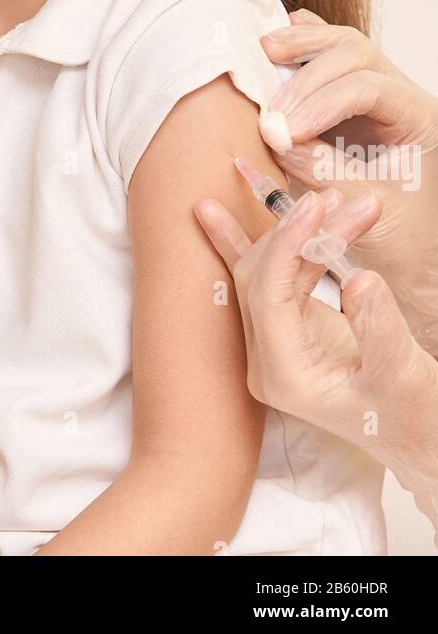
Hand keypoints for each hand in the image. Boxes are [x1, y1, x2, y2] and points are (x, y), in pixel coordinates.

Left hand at [193, 187, 437, 530]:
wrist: (417, 435)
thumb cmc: (411, 415)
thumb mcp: (402, 374)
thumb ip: (379, 329)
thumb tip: (360, 280)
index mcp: (284, 377)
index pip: (268, 297)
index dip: (287, 246)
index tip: (316, 206)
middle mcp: (266, 360)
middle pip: (260, 277)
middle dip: (296, 231)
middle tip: (336, 198)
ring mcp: (273, 343)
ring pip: (270, 270)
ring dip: (302, 232)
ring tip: (341, 199)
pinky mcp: (288, 328)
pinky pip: (270, 277)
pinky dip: (271, 243)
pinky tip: (215, 212)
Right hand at [260, 8, 437, 351]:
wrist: (408, 258)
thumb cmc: (400, 241)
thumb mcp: (361, 207)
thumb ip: (322, 168)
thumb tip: (275, 136)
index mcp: (423, 119)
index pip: (368, 88)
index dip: (322, 103)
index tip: (284, 132)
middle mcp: (404, 97)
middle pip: (356, 55)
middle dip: (307, 77)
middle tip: (271, 112)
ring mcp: (380, 94)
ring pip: (344, 47)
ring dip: (303, 47)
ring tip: (265, 50)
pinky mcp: (354, 103)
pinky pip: (331, 60)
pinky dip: (305, 47)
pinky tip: (280, 43)